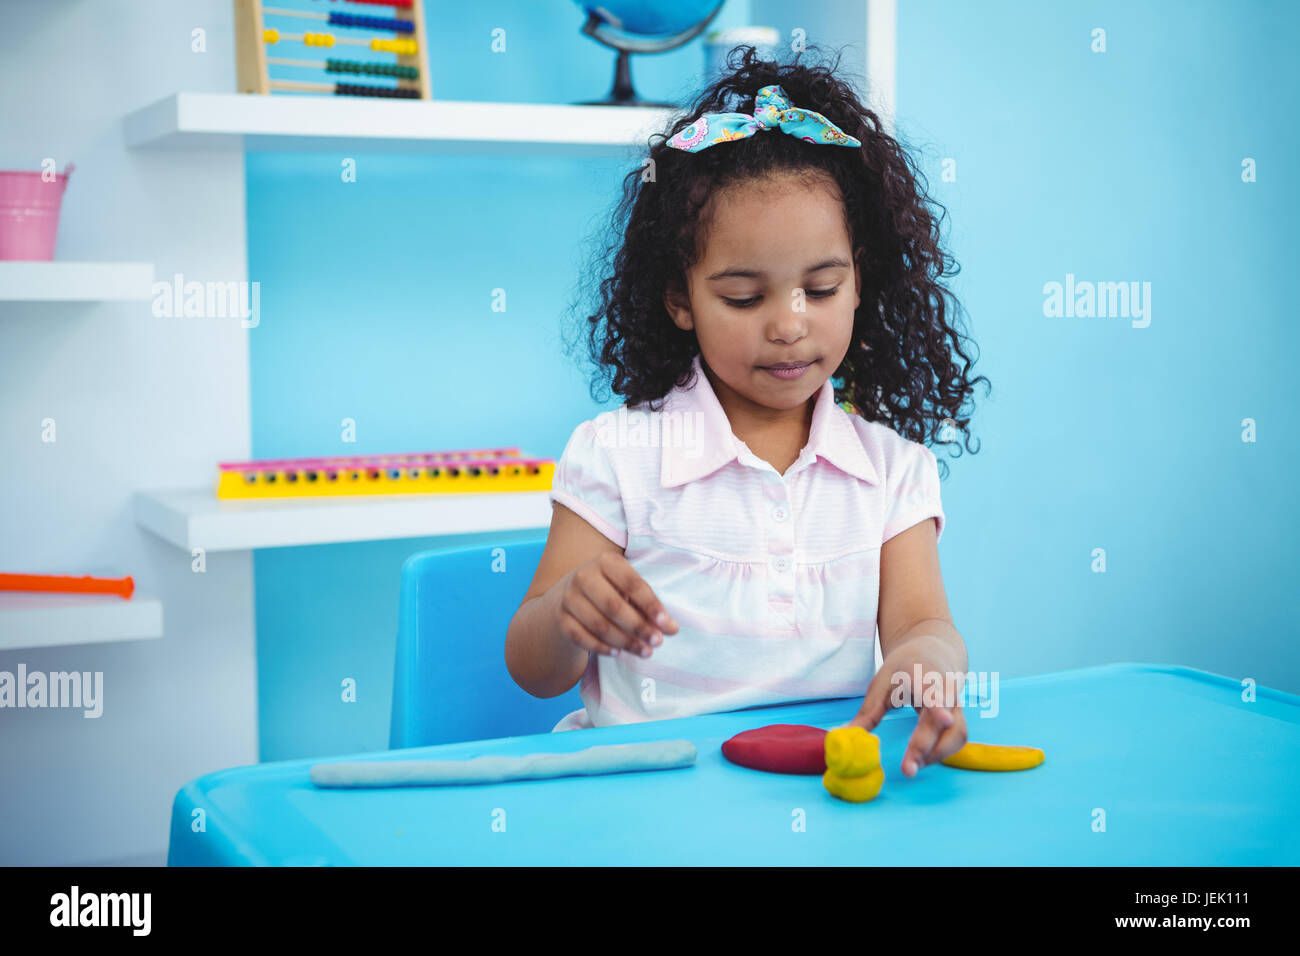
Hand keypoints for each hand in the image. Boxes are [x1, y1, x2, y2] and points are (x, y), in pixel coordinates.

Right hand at [557, 552, 678, 658]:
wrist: (568, 599)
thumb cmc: (609, 592)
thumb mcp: (626, 590)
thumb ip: (648, 606)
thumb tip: (670, 628)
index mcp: (606, 562)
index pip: (633, 584)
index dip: (652, 606)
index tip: (669, 626)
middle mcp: (584, 576)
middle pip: (614, 606)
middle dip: (639, 627)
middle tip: (657, 642)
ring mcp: (569, 597)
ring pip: (599, 625)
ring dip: (624, 642)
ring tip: (644, 652)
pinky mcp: (561, 619)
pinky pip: (583, 638)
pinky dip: (602, 647)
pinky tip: (618, 653)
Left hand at [848, 649, 966, 777]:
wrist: (934, 652)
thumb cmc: (904, 668)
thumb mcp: (881, 683)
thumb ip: (866, 713)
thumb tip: (841, 736)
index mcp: (925, 676)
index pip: (936, 692)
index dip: (940, 706)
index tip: (944, 720)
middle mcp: (947, 691)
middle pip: (946, 722)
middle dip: (927, 747)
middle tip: (908, 770)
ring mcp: (957, 705)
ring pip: (957, 734)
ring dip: (936, 755)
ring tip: (912, 766)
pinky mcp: (959, 717)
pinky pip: (956, 740)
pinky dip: (940, 753)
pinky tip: (922, 759)